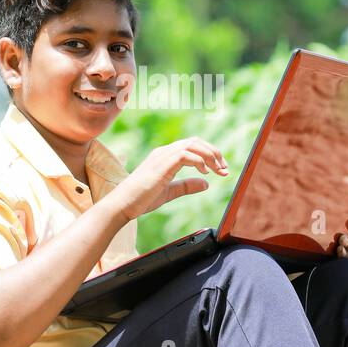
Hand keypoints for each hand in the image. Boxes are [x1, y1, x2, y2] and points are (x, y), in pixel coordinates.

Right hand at [110, 136, 228, 221]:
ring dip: (210, 155)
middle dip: (214, 152)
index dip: (209, 154)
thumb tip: (206, 183)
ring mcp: (162, 156)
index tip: (221, 169)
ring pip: (192, 145)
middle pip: (195, 141)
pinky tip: (205, 172)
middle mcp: (164, 152)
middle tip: (225, 168)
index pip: (192, 146)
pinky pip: (185, 155)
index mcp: (165, 156)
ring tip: (219, 169)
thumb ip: (186, 186)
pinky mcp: (162, 165)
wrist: (123, 204)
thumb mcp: (169, 192)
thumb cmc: (141, 199)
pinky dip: (199, 161)